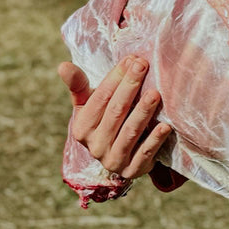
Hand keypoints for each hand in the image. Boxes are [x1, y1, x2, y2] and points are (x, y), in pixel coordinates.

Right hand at [59, 55, 170, 180]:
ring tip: (155, 94)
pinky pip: (145, 153)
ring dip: (142, 112)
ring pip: (130, 132)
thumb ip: (78, 86)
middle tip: (143, 65)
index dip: (115, 78)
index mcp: (82, 128)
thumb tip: (62, 65)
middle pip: (115, 112)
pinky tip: (165, 126)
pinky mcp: (133, 170)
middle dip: (130, 87)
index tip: (131, 59)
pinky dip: (155, 140)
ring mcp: (114, 160)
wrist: (120, 156)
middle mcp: (95, 146)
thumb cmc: (104, 121)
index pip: (100, 99)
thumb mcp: (89, 105)